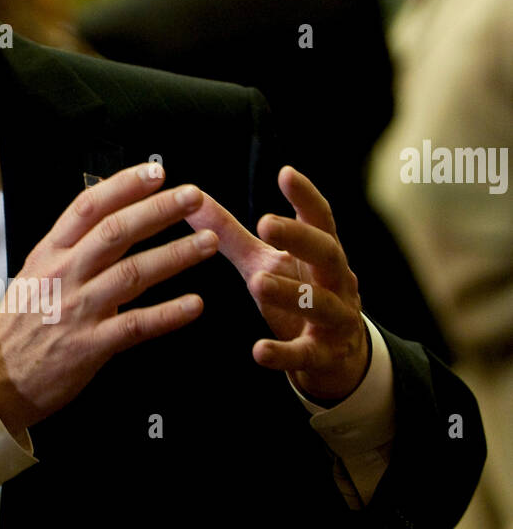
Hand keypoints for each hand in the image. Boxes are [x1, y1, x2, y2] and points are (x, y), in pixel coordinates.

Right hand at [0, 163, 216, 432]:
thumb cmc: (19, 327)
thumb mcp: (34, 275)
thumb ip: (69, 249)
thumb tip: (106, 219)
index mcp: (50, 254)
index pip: (89, 207)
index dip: (125, 185)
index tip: (157, 173)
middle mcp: (64, 275)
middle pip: (117, 231)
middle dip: (160, 210)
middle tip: (194, 198)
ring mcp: (77, 309)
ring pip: (133, 273)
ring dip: (176, 255)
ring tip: (207, 243)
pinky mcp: (90, 345)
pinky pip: (136, 325)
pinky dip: (168, 314)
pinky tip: (195, 305)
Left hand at [185, 164, 368, 400]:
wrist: (335, 355)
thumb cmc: (297, 293)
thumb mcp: (264, 261)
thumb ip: (230, 233)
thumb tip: (192, 200)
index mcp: (321, 252)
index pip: (320, 219)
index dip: (306, 196)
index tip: (285, 173)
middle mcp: (336, 281)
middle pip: (327, 253)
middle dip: (299, 238)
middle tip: (266, 223)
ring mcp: (335, 318)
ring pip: (320, 304)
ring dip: (290, 293)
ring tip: (258, 281)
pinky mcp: (324, 355)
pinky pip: (305, 354)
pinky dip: (284, 353)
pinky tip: (259, 351)